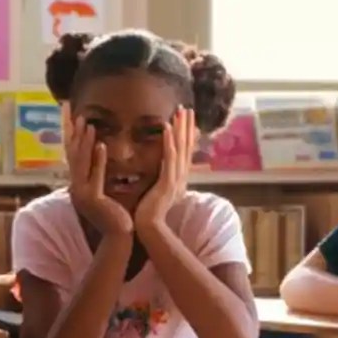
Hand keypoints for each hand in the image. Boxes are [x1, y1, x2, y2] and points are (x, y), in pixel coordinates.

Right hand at [63, 103, 132, 236]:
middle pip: (70, 153)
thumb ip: (97, 175)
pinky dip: (97, 160)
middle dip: (70, 131)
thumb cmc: (115, 215)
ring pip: (80, 162)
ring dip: (83, 142)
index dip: (70, 133)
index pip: (72, 153)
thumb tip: (98, 156)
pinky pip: (95, 176)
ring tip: (86, 123)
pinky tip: (100, 145)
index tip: (71, 114)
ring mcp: (82, 194)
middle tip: (69, 109)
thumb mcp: (103, 192)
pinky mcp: (93, 199)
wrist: (117, 237)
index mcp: (78, 183)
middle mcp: (76, 187)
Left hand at [134, 107, 194, 231]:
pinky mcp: (167, 182)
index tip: (187, 120)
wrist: (149, 229)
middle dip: (187, 127)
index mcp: (178, 180)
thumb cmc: (149, 215)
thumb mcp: (158, 195)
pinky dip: (169, 143)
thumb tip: (160, 176)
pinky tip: (167, 128)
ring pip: (181, 149)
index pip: (184, 153)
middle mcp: (181, 178)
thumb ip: (161, 184)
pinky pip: (169, 158)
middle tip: (188, 109)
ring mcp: (176, 180)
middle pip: (187, 147)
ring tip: (181, 112)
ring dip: (181, 129)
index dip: (187, 136)